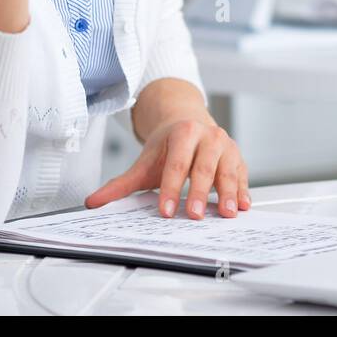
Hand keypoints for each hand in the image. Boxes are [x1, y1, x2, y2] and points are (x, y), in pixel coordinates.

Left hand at [86, 115, 249, 219]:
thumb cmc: (168, 146)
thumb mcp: (144, 162)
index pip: (176, 164)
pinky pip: (243, 175)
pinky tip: (243, 206)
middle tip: (193, 215)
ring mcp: (226, 146)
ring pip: (228, 171)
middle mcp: (208, 136)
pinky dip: (243, 191)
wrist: (188, 121)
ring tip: (226, 213)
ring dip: (229, 193)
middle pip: (204, 167)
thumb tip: (93, 202)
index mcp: (184, 132)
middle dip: (199, 193)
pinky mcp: (238, 158)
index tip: (164, 211)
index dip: (170, 188)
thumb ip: (121, 184)